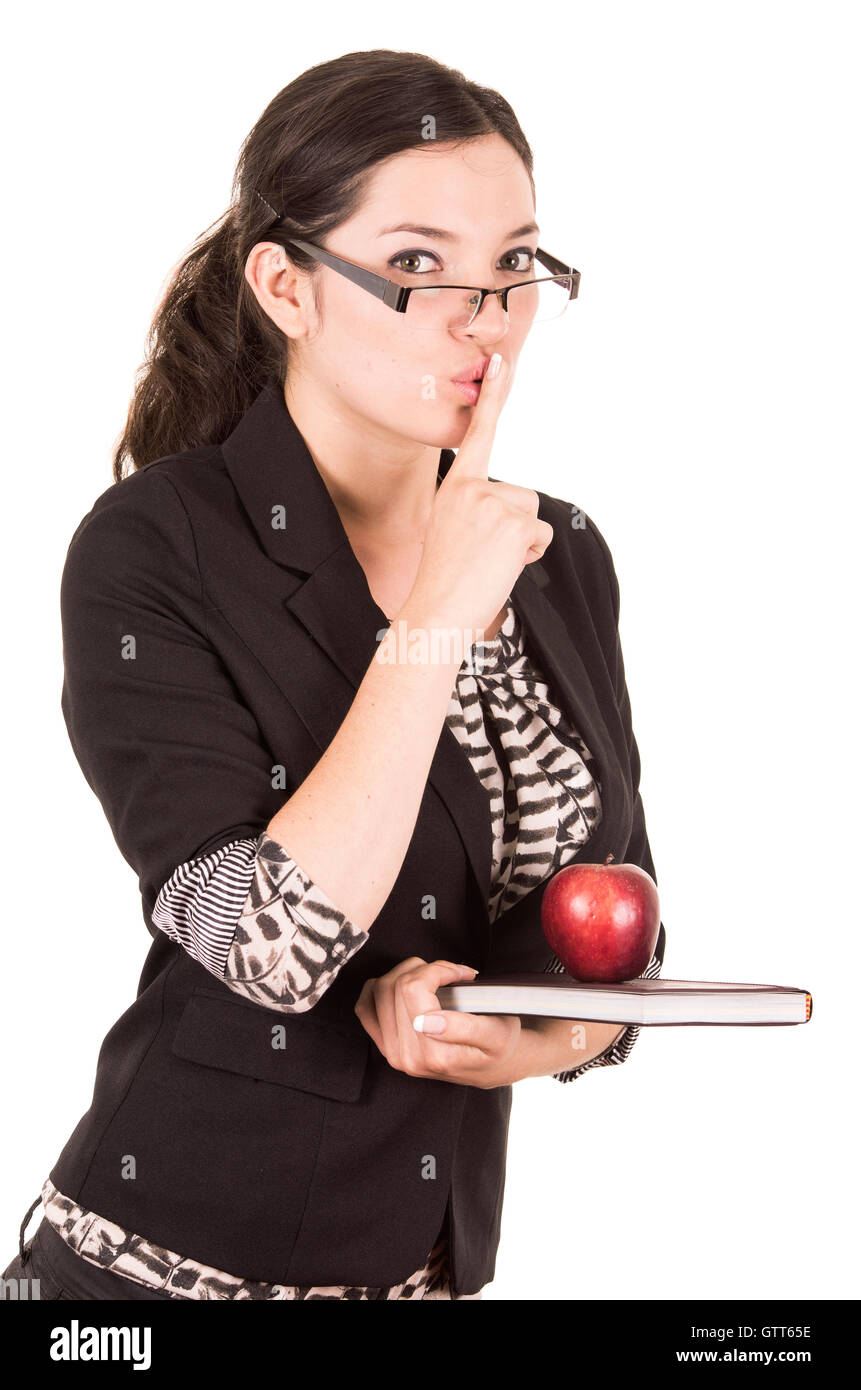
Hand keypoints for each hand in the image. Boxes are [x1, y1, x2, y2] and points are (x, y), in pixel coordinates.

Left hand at [354, 957, 523, 1089]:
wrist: (492, 1068)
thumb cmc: (498, 1047)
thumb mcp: (498, 1035)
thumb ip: (467, 1028)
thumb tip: (428, 1021)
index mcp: (434, 1054)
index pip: (413, 988)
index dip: (439, 969)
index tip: (461, 973)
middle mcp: (407, 1057)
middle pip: (395, 985)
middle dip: (424, 968)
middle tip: (450, 973)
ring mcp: (392, 1052)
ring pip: (379, 990)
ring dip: (405, 973)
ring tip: (431, 978)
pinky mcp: (385, 1046)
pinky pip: (364, 1008)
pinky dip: (378, 988)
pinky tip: (401, 985)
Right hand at [403, 352, 554, 637]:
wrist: (437, 611)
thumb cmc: (444, 580)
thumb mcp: (452, 531)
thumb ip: (476, 509)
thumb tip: (506, 515)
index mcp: (455, 486)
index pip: (479, 434)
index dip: (492, 396)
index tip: (500, 360)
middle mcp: (473, 487)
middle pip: (521, 495)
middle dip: (514, 526)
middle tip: (482, 555)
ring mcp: (495, 502)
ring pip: (531, 514)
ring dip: (521, 541)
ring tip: (489, 562)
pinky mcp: (515, 522)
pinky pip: (540, 535)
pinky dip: (529, 554)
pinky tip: (501, 567)